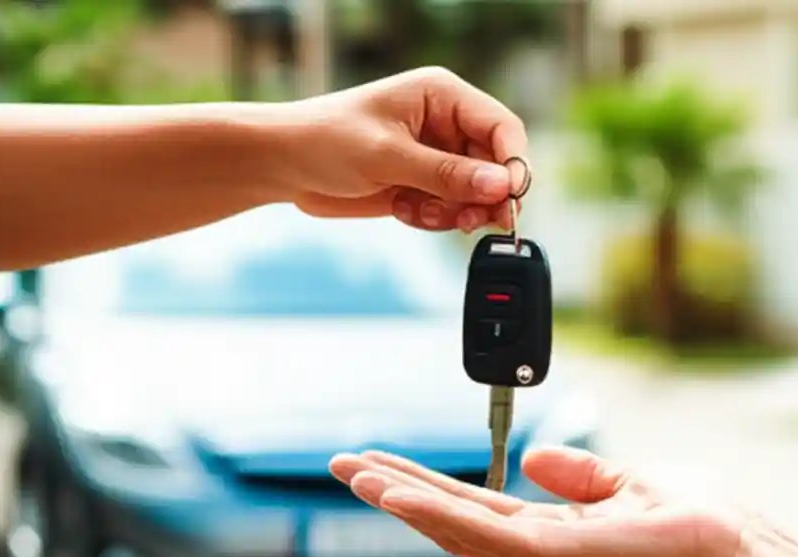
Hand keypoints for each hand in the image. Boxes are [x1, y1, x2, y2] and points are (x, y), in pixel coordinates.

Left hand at [281, 67, 528, 233]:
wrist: (283, 164)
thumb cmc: (325, 140)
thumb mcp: (388, 156)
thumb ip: (447, 174)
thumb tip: (501, 186)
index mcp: (443, 95)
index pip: (502, 127)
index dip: (514, 164)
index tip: (509, 198)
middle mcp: (445, 123)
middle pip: (495, 166)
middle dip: (483, 197)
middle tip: (469, 221)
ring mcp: (435, 155)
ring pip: (475, 193)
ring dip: (456, 212)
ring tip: (421, 213)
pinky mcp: (422, 183)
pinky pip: (451, 209)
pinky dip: (435, 218)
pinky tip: (404, 211)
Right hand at [329, 447, 783, 556]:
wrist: (739, 553)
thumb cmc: (699, 523)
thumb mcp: (627, 481)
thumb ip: (578, 475)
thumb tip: (535, 459)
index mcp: (554, 530)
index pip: (475, 503)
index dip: (427, 482)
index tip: (385, 460)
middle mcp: (540, 551)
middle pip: (453, 515)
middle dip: (398, 489)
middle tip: (344, 464)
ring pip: (456, 526)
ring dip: (403, 500)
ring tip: (356, 475)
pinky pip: (483, 534)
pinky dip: (436, 514)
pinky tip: (401, 495)